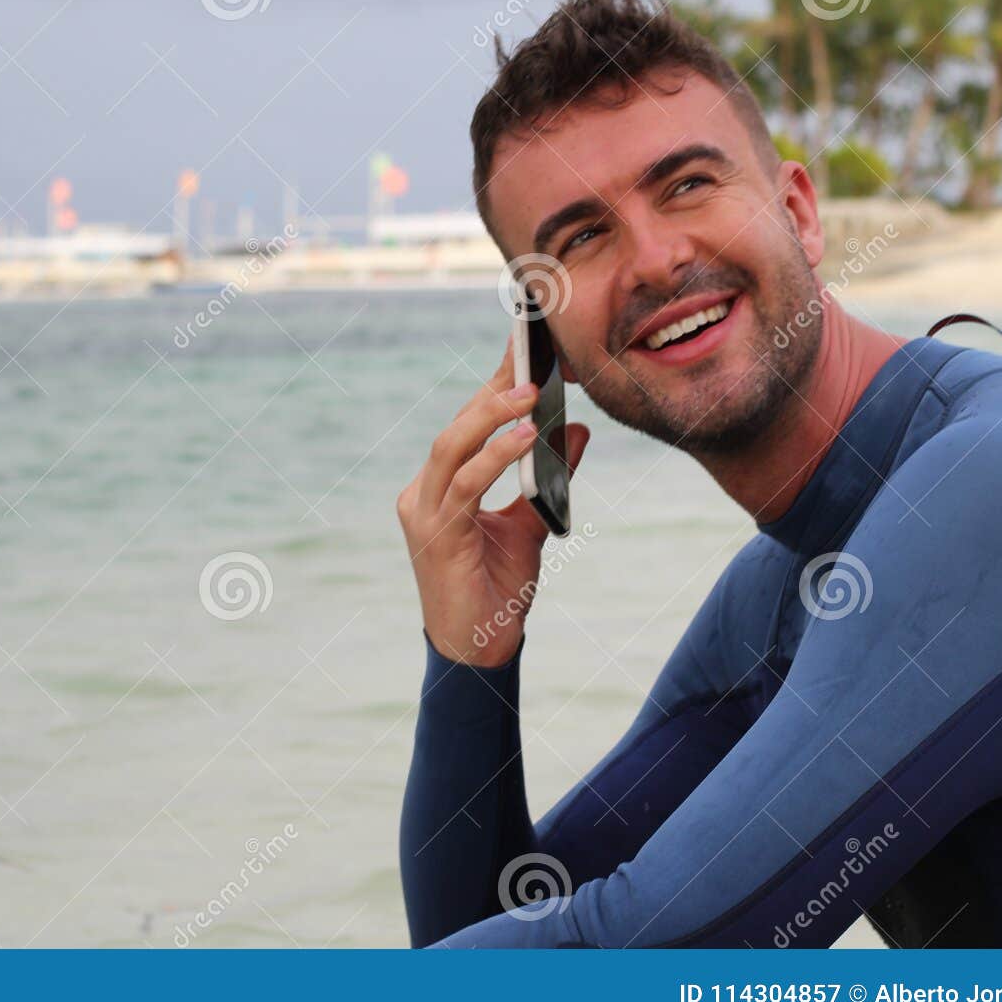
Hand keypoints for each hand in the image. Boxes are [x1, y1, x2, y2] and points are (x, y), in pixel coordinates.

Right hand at [396, 344, 589, 668]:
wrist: (480, 650)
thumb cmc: (496, 588)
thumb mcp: (531, 523)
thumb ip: (548, 478)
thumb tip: (577, 428)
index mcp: (440, 488)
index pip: (465, 426)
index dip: (492, 387)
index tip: (523, 350)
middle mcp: (424, 495)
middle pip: (455, 428)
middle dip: (493, 391)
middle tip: (530, 358)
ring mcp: (425, 515)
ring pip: (452, 449)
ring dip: (491, 418)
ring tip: (530, 392)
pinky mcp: (437, 536)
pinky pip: (466, 486)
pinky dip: (494, 457)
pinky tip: (525, 437)